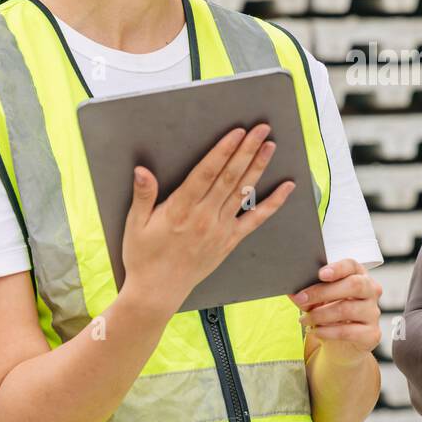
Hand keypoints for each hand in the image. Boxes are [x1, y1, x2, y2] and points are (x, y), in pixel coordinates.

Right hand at [121, 124, 292, 313]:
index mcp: (180, 209)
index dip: (223, 150)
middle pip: (230, 177)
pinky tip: (287, 187)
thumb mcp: (135, 224)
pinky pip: (255, 220)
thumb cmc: (143, 256)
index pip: (206, 173)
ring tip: (270, 146)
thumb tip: (142, 170)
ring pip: (244, 192)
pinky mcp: (230, 241)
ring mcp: (220, 229)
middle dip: (247, 150)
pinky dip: (273, 203)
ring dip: (259, 167)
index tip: (237, 132)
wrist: (158, 292)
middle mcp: (204, 217)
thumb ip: (142, 196)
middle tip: (261, 128)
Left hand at [289, 259, 381, 362]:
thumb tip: (292, 291)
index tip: (320, 274)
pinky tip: (316, 331)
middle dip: (323, 292)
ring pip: (346, 309)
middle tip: (302, 299)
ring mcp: (373, 313)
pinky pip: (347, 331)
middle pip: (353, 285)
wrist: (341, 346)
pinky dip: (327, 331)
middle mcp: (371, 291)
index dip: (337, 268)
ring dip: (320, 315)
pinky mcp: (371, 334)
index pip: (352, 265)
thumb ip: (307, 293)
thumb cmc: (330, 315)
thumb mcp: (318, 301)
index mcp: (358, 275)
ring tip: (305, 319)